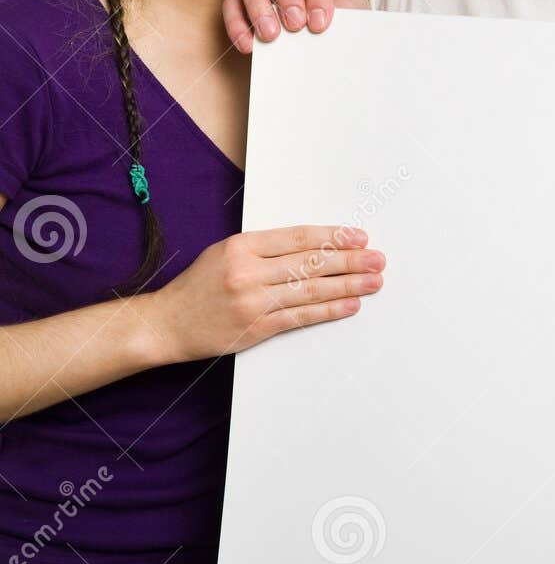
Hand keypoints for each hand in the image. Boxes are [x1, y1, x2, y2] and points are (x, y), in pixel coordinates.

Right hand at [143, 225, 384, 362]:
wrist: (167, 323)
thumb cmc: (200, 285)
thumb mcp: (226, 252)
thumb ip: (267, 248)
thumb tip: (317, 246)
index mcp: (242, 246)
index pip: (299, 237)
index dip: (334, 236)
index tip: (359, 236)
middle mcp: (248, 271)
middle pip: (311, 262)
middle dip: (350, 259)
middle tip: (377, 259)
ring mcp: (253, 301)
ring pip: (311, 289)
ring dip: (348, 285)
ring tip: (373, 281)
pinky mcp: (256, 327)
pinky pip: (301, 316)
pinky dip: (329, 310)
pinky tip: (350, 305)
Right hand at [223, 0, 369, 53]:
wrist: (338, 39)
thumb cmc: (349, 18)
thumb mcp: (355, 14)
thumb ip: (341, 14)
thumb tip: (318, 28)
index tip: (320, 22)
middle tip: (295, 25)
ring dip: (258, 4)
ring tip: (270, 35)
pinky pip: (233, 0)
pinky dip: (238, 22)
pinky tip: (249, 44)